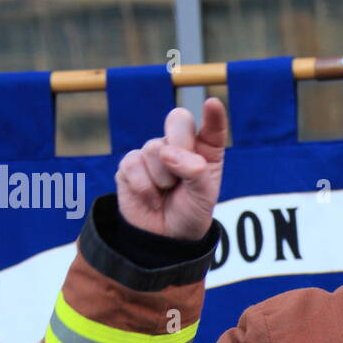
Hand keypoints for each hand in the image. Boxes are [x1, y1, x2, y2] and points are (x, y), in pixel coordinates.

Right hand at [115, 97, 227, 239]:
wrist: (164, 238)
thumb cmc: (189, 213)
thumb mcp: (203, 196)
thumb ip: (194, 172)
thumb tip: (167, 153)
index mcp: (205, 150)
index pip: (211, 127)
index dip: (212, 115)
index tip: (212, 104)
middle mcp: (179, 145)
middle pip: (178, 120)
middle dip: (181, 142)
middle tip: (184, 170)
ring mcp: (153, 152)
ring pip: (155, 148)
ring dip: (164, 177)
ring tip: (168, 192)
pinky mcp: (130, 165)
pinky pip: (134, 165)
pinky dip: (145, 188)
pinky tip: (152, 199)